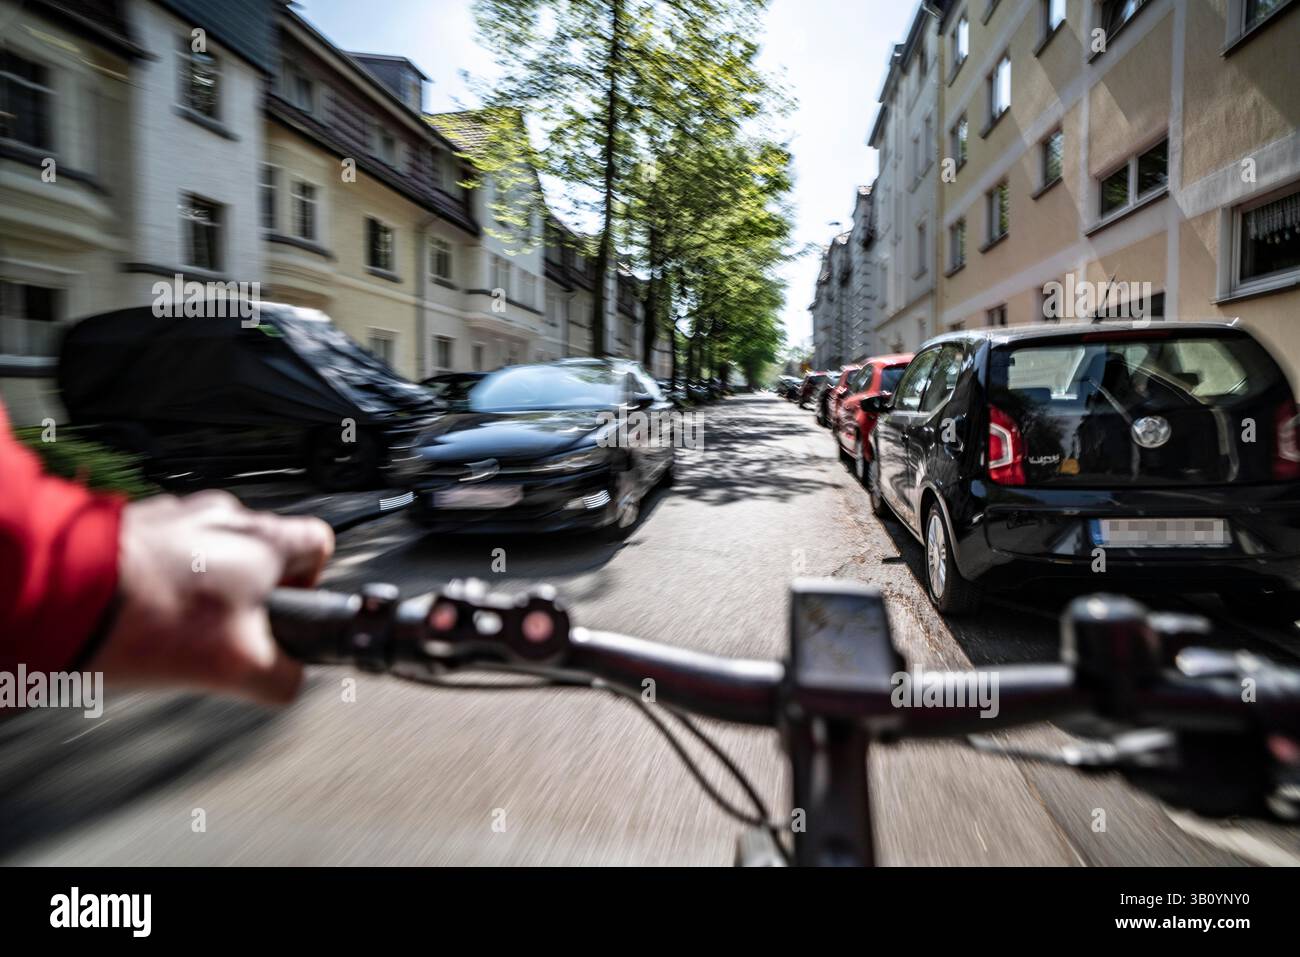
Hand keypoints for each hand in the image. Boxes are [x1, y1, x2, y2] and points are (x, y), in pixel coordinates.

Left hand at [92, 490, 333, 703]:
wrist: (61, 593)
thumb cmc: (150, 618)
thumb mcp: (236, 668)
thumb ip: (281, 679)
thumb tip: (289, 684)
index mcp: (265, 540)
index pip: (318, 544)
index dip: (311, 583)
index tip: (285, 612)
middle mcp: (225, 515)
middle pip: (259, 555)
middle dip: (246, 597)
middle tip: (223, 636)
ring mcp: (175, 515)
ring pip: (208, 554)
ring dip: (200, 589)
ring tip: (172, 630)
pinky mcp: (132, 524)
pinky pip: (162, 553)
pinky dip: (158, 583)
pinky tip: (139, 618)